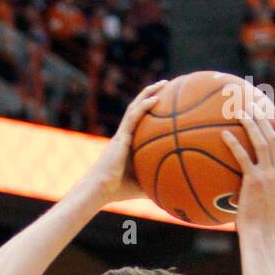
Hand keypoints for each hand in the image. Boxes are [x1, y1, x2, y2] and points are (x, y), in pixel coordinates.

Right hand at [86, 80, 168, 205]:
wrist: (100, 189)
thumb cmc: (118, 191)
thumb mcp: (142, 186)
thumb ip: (157, 183)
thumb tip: (175, 190)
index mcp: (129, 144)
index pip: (141, 122)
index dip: (152, 110)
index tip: (167, 103)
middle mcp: (125, 135)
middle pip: (139, 109)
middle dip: (152, 94)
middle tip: (167, 85)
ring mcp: (122, 134)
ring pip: (136, 107)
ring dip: (149, 92)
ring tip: (164, 83)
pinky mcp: (120, 136)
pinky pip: (134, 117)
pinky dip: (145, 106)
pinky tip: (157, 98)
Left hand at [221, 96, 274, 238]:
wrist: (261, 233)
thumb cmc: (269, 218)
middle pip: (274, 136)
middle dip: (265, 117)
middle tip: (253, 104)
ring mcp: (268, 175)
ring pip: (262, 142)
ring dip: (251, 124)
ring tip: (240, 112)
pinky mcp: (254, 182)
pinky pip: (243, 158)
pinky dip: (234, 144)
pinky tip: (224, 135)